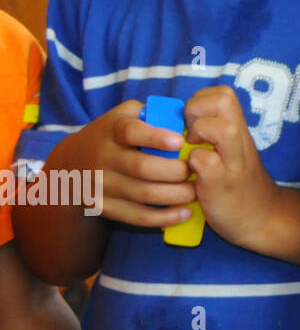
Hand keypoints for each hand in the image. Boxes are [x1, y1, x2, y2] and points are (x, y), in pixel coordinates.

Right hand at [56, 100, 195, 228]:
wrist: (71, 164)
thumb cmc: (113, 134)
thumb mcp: (124, 115)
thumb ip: (152, 112)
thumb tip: (187, 117)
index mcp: (110, 130)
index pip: (130, 133)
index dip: (155, 137)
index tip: (179, 141)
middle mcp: (102, 158)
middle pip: (142, 167)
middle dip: (176, 170)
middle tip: (197, 169)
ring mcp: (101, 185)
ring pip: (143, 194)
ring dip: (176, 195)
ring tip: (197, 191)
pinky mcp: (104, 208)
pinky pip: (137, 217)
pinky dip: (164, 217)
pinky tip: (185, 213)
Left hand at [181, 86, 280, 248]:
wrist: (263, 217)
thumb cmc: (237, 182)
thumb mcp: (231, 151)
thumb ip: (213, 134)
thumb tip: (175, 123)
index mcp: (238, 129)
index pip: (222, 92)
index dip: (201, 100)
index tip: (193, 123)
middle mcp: (239, 140)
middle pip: (224, 99)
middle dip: (197, 110)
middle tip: (191, 134)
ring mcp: (233, 162)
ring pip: (222, 129)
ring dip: (199, 134)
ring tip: (192, 150)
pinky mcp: (222, 185)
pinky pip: (205, 163)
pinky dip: (193, 165)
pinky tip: (192, 175)